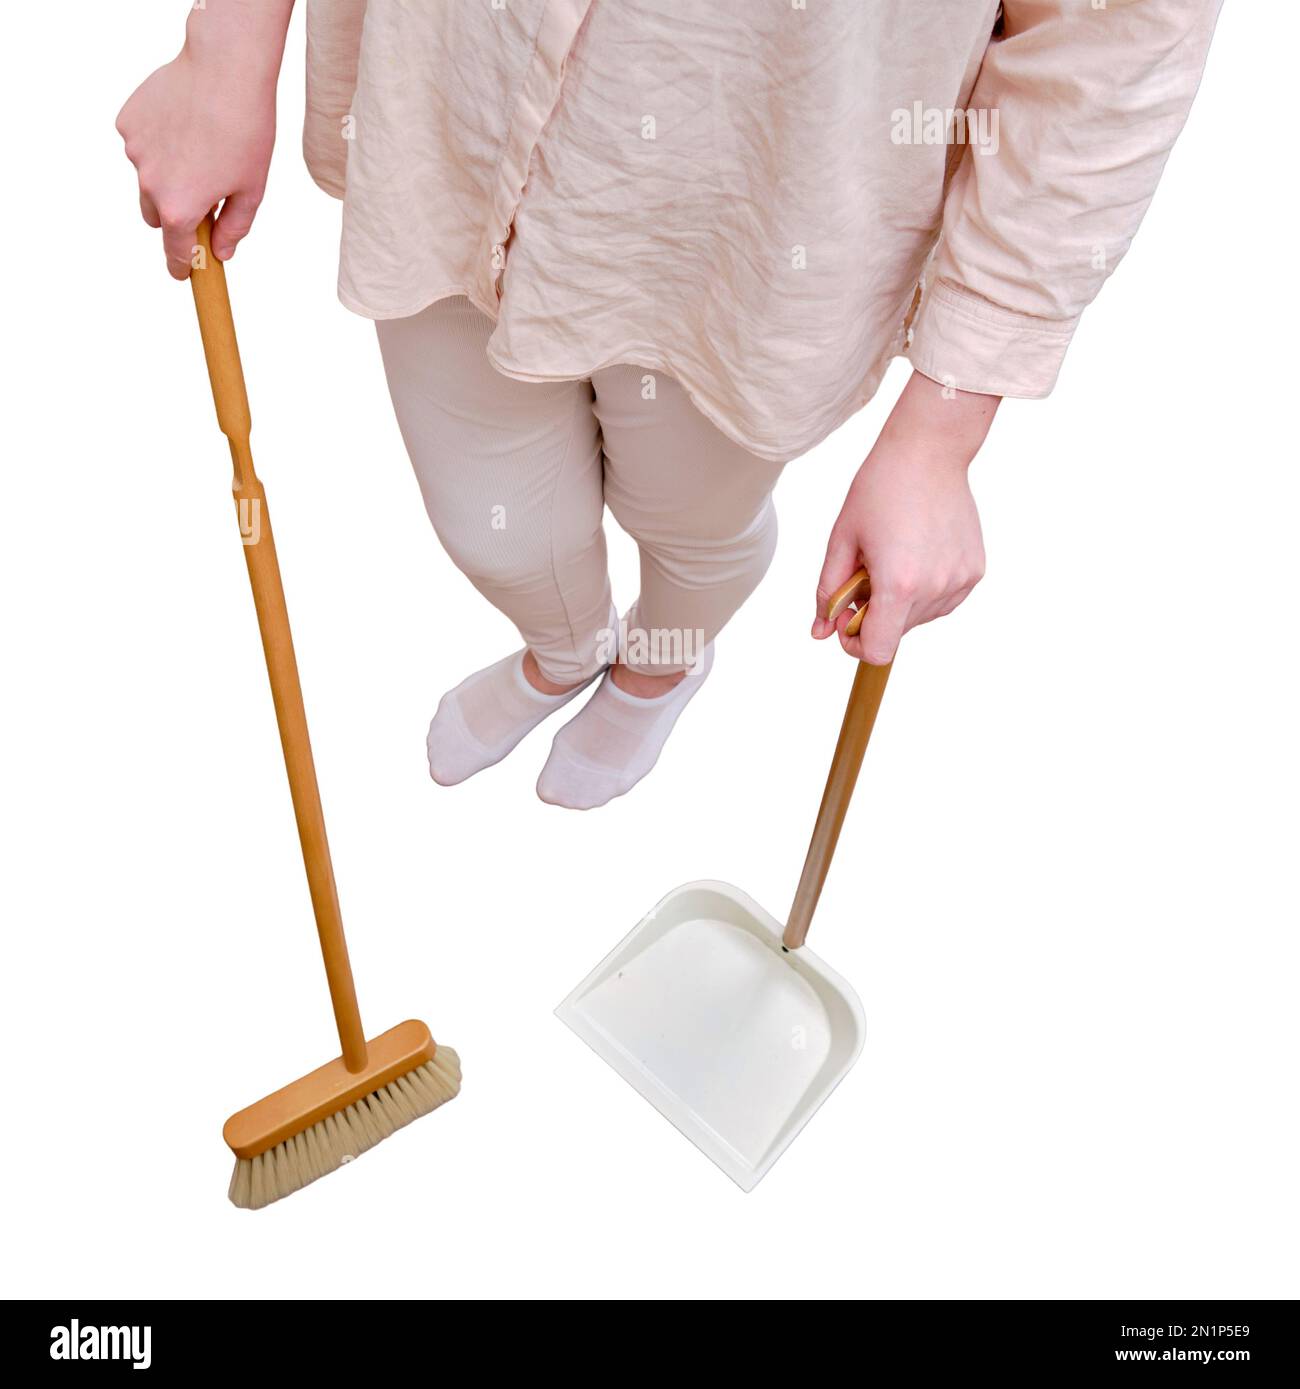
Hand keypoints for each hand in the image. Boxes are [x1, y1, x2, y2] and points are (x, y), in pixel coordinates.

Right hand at [116, 3, 288, 277]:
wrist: (225, 71)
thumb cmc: (246, 131)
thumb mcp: (252, 190)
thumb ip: (233, 227)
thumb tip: (221, 253)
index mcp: (181, 209)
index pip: (177, 252)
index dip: (182, 266)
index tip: (183, 274)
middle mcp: (150, 184)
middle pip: (157, 217)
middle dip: (176, 215)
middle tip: (204, 195)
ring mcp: (135, 152)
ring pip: (147, 178)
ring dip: (166, 174)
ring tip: (200, 146)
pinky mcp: (128, 122)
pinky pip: (141, 144)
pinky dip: (158, 142)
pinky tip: (183, 123)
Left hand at [814, 371, 998, 663]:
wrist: (929, 452)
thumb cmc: (879, 489)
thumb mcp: (842, 539)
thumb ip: (829, 592)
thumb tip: (820, 631)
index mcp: (898, 584)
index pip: (878, 651)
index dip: (856, 646)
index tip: (848, 622)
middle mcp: (935, 588)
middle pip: (897, 633)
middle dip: (875, 614)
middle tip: (867, 572)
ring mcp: (960, 581)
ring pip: (920, 618)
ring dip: (900, 601)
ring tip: (894, 556)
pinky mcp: (975, 571)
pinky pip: (943, 601)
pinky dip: (925, 590)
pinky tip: (917, 554)